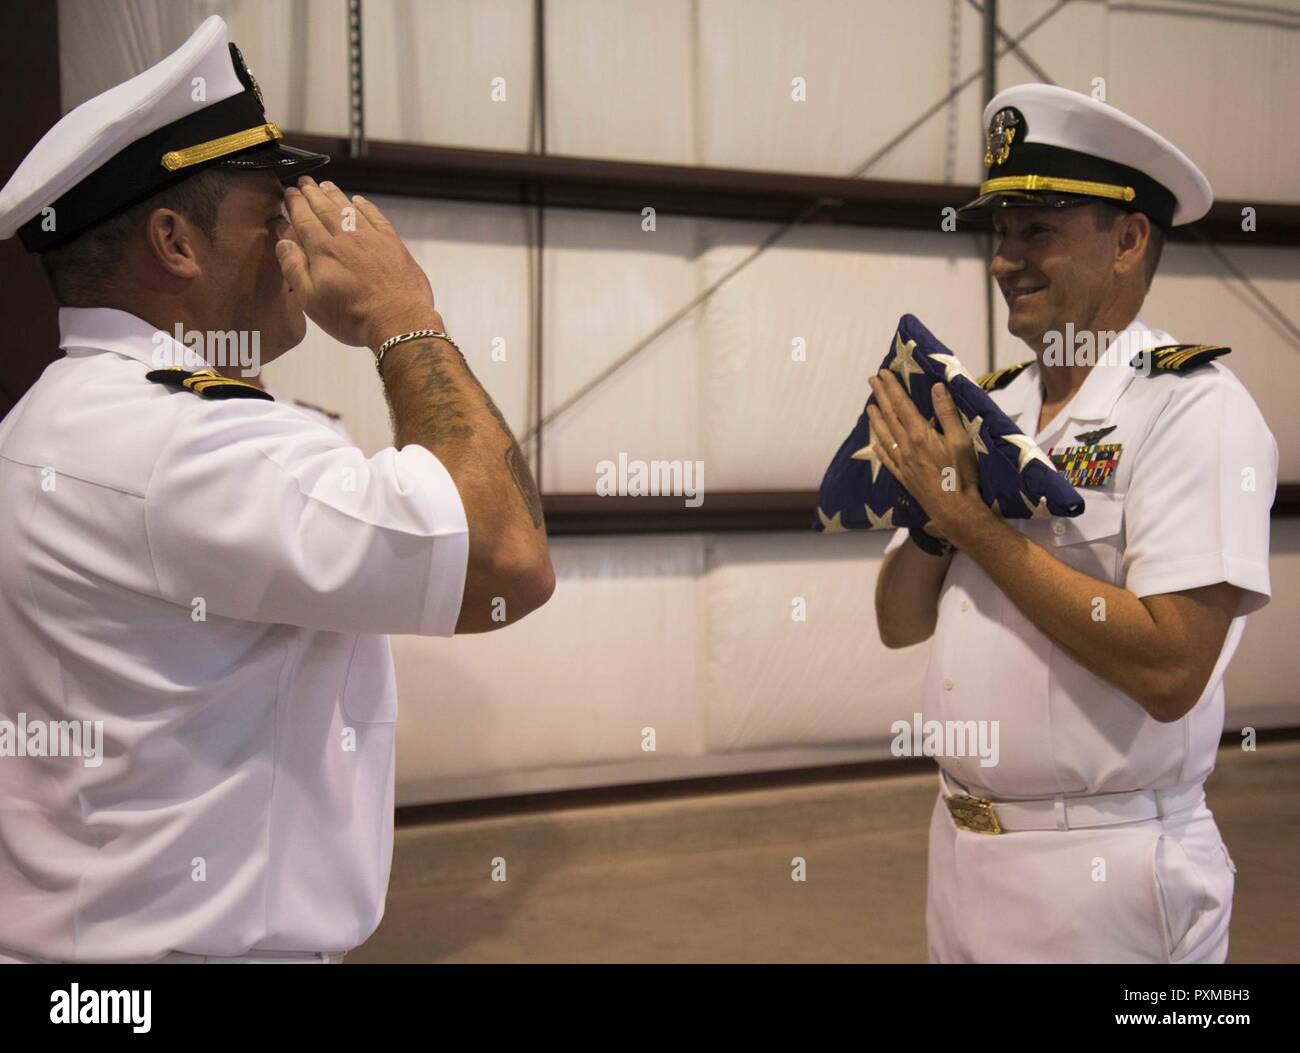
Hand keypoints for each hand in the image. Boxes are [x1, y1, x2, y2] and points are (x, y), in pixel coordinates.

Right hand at [275, 176, 439, 348]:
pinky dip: (365, 206)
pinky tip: (358, 201)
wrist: (398, 321)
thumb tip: (282, 239)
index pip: (304, 219)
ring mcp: (372, 238)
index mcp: (323, 250)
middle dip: (312, 194)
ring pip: (349, 209)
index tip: (288, 192)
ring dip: (335, 195)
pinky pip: (376, 217)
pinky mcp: (393, 244)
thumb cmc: (350, 317)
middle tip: (304, 182)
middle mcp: (346, 237)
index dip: (295, 204)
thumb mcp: (311, 300)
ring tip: (325, 185)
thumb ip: (294, 267)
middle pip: (325, 209)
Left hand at [866, 370, 988, 541]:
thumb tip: (937, 386)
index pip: (902, 404)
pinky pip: (887, 458)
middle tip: (872, 380)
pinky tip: (875, 442)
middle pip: (890, 416)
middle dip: (881, 396)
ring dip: (876, 419)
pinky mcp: (903, 477)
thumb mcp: (961, 440)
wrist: (954, 510)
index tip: (883, 373)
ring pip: (884, 435)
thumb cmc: (961, 474)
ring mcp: (902, 463)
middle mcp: (906, 446)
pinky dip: (879, 446)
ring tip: (869, 406)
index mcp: (920, 434)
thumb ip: (948, 413)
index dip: (892, 388)